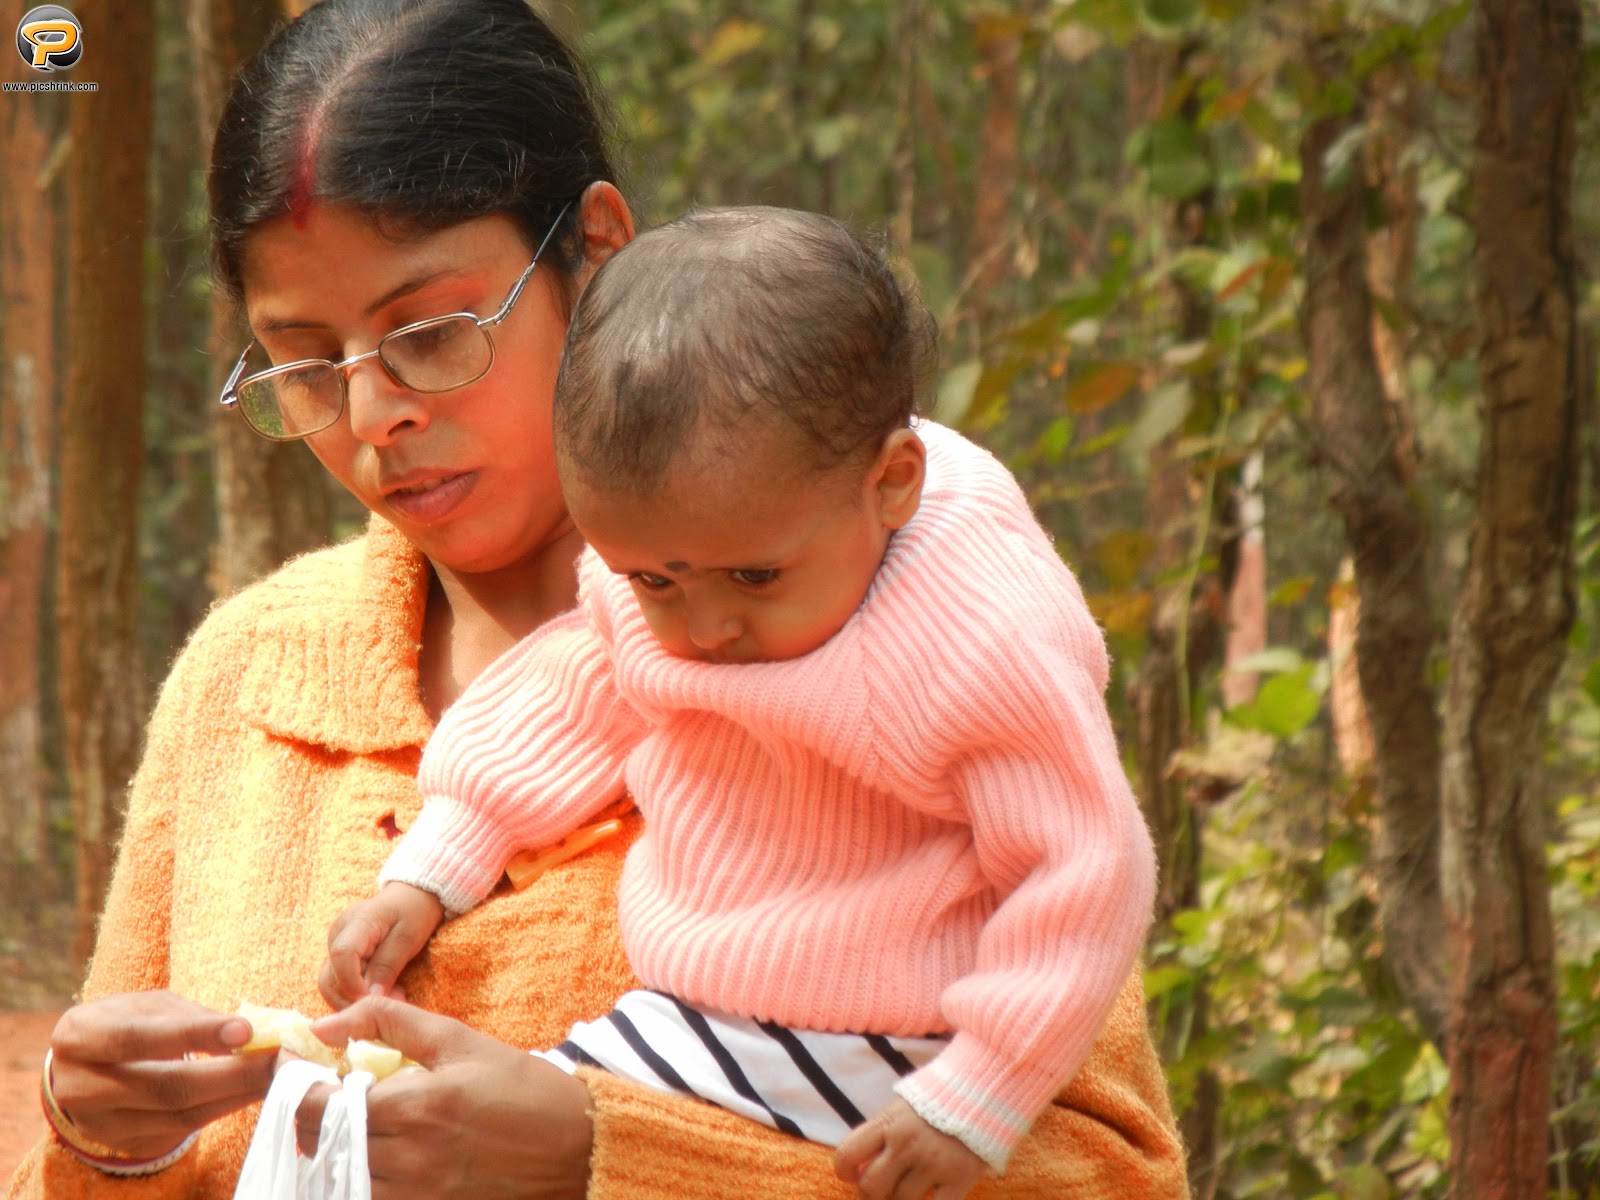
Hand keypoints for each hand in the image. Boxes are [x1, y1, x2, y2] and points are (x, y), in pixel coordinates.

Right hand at [46, 990, 275, 1158]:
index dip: (193, 1034)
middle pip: (163, 1087)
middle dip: (230, 1074)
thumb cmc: (125, 1023)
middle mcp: (79, 1087)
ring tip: (274, 1076)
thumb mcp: (148, 1005)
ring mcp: (99, 1124)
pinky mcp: (122, 1144)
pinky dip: (222, 1110)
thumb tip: (247, 1032)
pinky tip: (249, 1092)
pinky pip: (181, 1130)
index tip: (246, 1031)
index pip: (136, 1038)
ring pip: (178, 1116)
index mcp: (79, 1036)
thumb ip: (191, 1016)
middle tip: (276, 1059)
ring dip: (235, 1096)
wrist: (84, 1068)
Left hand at [293, 995, 592, 1199]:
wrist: (576, 1146)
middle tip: (325, 1097)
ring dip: (334, 1152)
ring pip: (339, 1179)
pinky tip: (376, 1157)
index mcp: (417, 1105)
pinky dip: (360, 1180)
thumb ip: (389, 1022)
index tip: (301, 1074)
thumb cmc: (522, 1087)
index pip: (322, 1106)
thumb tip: (326, 1023)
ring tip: (352, 1126)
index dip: (300, 1090)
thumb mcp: (459, 1040)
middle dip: (314, 1119)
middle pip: (323, 1145)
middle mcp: (411, 1158)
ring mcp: (418, 1196)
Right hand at [321, 882, 443, 1008]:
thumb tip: (370, 997)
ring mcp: (335, 945)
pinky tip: (383, 992)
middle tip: (392, 1003)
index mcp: (357, 922)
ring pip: (331, 985)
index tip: (374, 1000)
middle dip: (355, 999)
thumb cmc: (414, 911)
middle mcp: (338, 934)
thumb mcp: (408, 937)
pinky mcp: (340, 956)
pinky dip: (357, 994)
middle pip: (330, 978)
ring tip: (392, 997)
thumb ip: (387, 966)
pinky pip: (340, 982)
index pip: (342, 956)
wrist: (411, 895)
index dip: (353, 984)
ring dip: (356, 1001)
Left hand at [835, 1099, 986, 1199]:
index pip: (847, 1154)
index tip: (851, 1176)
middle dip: (871, 1194)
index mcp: (888, 1122)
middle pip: (871, 1188)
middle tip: (881, 1191)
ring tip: (908, 1191)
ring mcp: (933, 1163)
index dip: (844, 1171)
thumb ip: (882, 1134)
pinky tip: (931, 1198)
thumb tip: (860, 1167)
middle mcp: (906, 1144)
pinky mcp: (958, 1178)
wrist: (985, 1089)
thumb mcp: (903, 1107)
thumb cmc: (939, 1099)